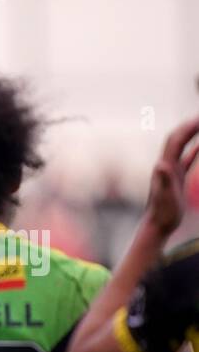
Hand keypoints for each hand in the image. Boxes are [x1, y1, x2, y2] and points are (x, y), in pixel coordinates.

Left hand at [144, 114, 198, 234]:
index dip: (188, 127)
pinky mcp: (176, 179)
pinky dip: (194, 150)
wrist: (157, 226)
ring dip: (191, 133)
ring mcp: (171, 171)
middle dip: (189, 125)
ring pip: (182, 146)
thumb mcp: (164, 197)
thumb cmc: (162, 214)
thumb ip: (163, 181)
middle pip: (177, 139)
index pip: (176, 140)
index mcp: (165, 166)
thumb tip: (160, 165)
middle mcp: (166, 165)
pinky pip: (186, 159)